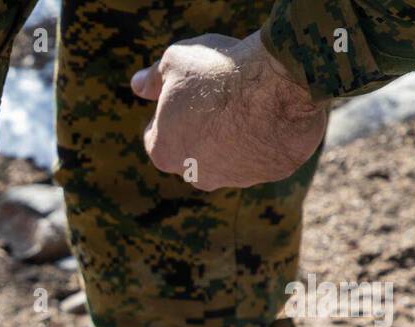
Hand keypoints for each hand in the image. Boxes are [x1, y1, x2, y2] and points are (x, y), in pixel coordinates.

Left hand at [131, 30, 326, 190]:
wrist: (277, 86)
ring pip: (229, 157)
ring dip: (233, 135)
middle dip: (200, 129)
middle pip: (192, 152)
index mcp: (164, 152)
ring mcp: (236, 178)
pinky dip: (266, 136)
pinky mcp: (271, 172)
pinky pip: (265, 153)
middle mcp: (196, 175)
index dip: (168, 113)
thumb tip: (138, 85)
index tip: (184, 94)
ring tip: (248, 101)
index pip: (156, 137)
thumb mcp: (175, 61)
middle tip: (218, 97)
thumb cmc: (218, 73)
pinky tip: (274, 111)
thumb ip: (152, 78)